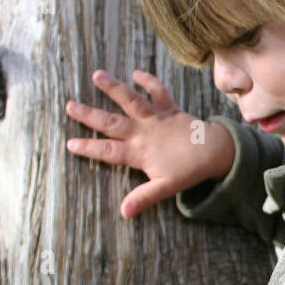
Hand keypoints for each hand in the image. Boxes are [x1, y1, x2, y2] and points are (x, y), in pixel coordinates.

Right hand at [66, 69, 229, 217]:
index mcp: (139, 152)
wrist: (215, 152)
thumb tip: (124, 212)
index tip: (70, 144)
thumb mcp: (165, 188)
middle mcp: (144, 132)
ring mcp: (156, 118)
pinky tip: (136, 72)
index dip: (89, 148)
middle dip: (90, 115)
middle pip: (112, 123)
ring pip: (132, 101)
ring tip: (98, 75)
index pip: (108, 151)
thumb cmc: (188, 171)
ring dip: (115, 88)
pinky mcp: (170, 108)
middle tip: (70, 106)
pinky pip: (159, 92)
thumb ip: (143, 198)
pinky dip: (149, 81)